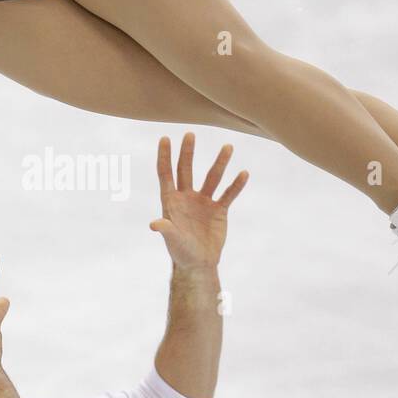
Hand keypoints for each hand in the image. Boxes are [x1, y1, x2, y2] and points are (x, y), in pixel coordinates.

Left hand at [149, 134, 248, 269]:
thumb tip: (154, 224)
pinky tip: (243, 173)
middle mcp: (187, 197)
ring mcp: (203, 202)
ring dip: (219, 163)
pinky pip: (228, 194)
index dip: (165, 157)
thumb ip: (166, 229)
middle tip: (190, 134)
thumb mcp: (172, 240)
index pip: (166, 174)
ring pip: (212, 178)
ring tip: (227, 147)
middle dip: (188, 153)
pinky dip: (236, 185)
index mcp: (171, 201)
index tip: (165, 138)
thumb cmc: (180, 251)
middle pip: (187, 170)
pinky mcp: (219, 210)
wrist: (199, 263)